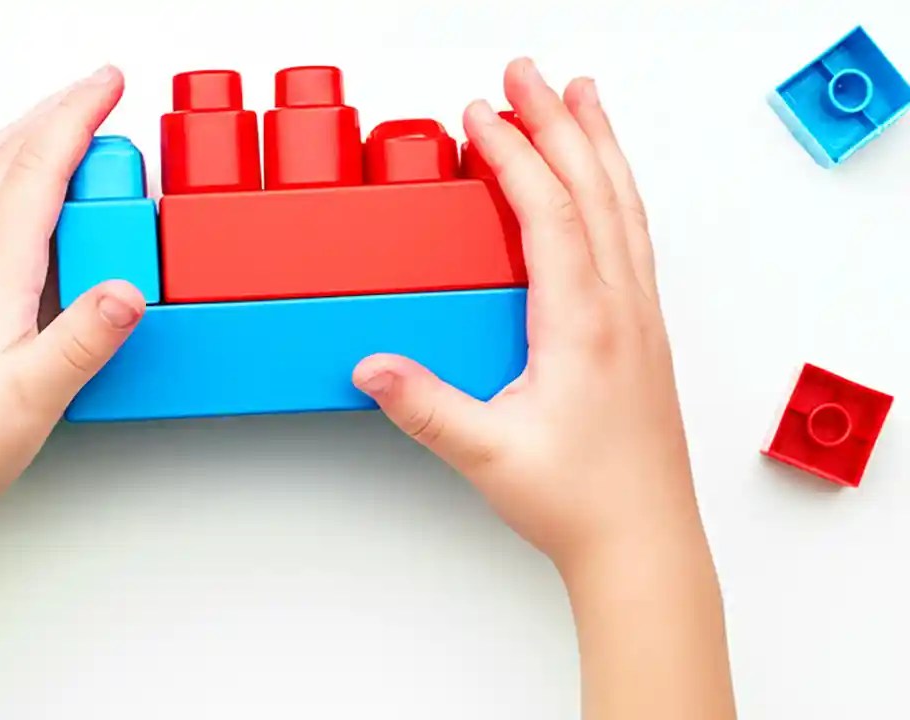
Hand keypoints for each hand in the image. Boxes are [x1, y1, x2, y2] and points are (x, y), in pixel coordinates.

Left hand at [0, 65, 143, 521]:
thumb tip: (130, 289)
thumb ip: (87, 336)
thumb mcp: (38, 396)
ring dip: (5, 140)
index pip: (38, 165)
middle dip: (51, 114)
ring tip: (39, 133)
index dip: (77, 114)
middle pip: (1, 156)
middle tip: (89, 95)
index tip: (106, 84)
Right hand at [354, 59, 695, 569]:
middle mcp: (621, 309)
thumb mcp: (487, 454)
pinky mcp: (642, 332)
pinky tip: (607, 184)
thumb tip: (371, 367)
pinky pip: (634, 235)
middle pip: (595, 189)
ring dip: (600, 144)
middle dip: (559, 120)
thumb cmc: (580, 502)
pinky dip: (618, 188)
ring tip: (582, 97)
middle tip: (528, 73)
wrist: (642, 543)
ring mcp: (639, 317)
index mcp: (584, 325)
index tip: (481, 115)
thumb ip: (425, 407)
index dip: (514, 155)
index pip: (550, 214)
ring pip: (624, 206)